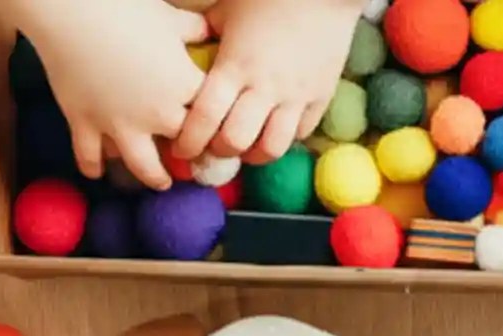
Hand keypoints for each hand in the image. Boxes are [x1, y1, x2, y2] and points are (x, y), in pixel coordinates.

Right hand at [15, 0, 208, 187]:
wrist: (73, 13)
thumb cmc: (126, 10)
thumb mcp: (169, 17)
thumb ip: (192, 29)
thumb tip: (207, 32)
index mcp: (183, 85)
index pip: (211, 113)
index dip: (215, 121)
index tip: (218, 127)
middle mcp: (157, 113)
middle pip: (184, 145)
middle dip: (191, 153)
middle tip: (193, 157)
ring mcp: (119, 124)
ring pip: (143, 165)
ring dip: (154, 177)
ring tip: (161, 182)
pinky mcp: (85, 124)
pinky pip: (91, 157)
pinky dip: (94, 167)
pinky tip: (97, 173)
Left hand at [172, 0, 364, 164]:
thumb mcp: (226, 10)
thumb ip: (203, 36)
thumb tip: (183, 52)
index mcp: (234, 66)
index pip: (205, 118)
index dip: (189, 142)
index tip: (182, 150)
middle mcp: (263, 87)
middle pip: (235, 142)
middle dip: (218, 152)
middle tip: (213, 148)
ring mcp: (295, 96)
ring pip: (271, 148)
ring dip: (253, 154)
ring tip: (246, 147)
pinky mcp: (320, 97)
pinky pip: (300, 133)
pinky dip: (283, 138)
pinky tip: (273, 129)